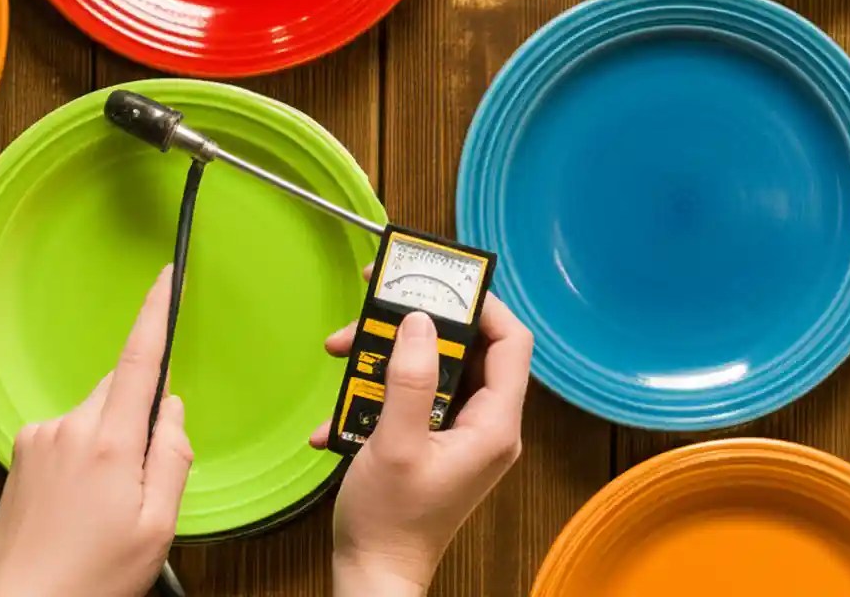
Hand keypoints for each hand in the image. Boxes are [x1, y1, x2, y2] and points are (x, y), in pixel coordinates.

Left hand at [0, 267, 193, 596]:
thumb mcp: (159, 524)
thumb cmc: (94, 575)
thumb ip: (174, 456)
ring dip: (111, 441)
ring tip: (106, 502)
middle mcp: (71, 427)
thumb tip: (171, 410)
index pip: (140, 361)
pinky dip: (85, 453)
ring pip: (96, 414)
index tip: (164, 278)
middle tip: (142, 482)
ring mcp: (41, 435)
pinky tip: (81, 499)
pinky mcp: (23, 448)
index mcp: (111, 442)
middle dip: (140, 420)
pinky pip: (70, 431)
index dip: (155, 313)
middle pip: (121, 392)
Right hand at [310, 290, 533, 595]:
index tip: (440, 282)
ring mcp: (461, 434)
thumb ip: (410, 380)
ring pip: (433, 371)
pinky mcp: (435, 442)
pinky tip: (338, 414)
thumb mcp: (395, 445)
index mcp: (494, 425)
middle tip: (377, 307)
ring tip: (343, 353)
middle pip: (466, 350)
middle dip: (416, 326)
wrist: (373, 574)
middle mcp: (486, 425)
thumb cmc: (390, 523)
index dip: (483, 304)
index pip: (511, 342)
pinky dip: (377, 395)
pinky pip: (414, 399)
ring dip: (387, 359)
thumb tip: (421, 322)